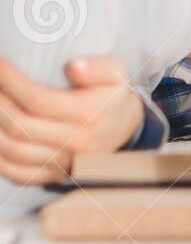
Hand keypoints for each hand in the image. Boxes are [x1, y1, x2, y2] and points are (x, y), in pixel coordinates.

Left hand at [0, 55, 143, 183]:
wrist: (125, 131)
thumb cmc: (113, 98)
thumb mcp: (116, 75)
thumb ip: (98, 68)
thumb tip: (74, 67)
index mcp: (89, 115)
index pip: (38, 100)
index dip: (11, 82)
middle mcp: (75, 142)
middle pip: (19, 126)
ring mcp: (63, 163)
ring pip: (12, 150)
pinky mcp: (53, 177)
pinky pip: (15, 172)